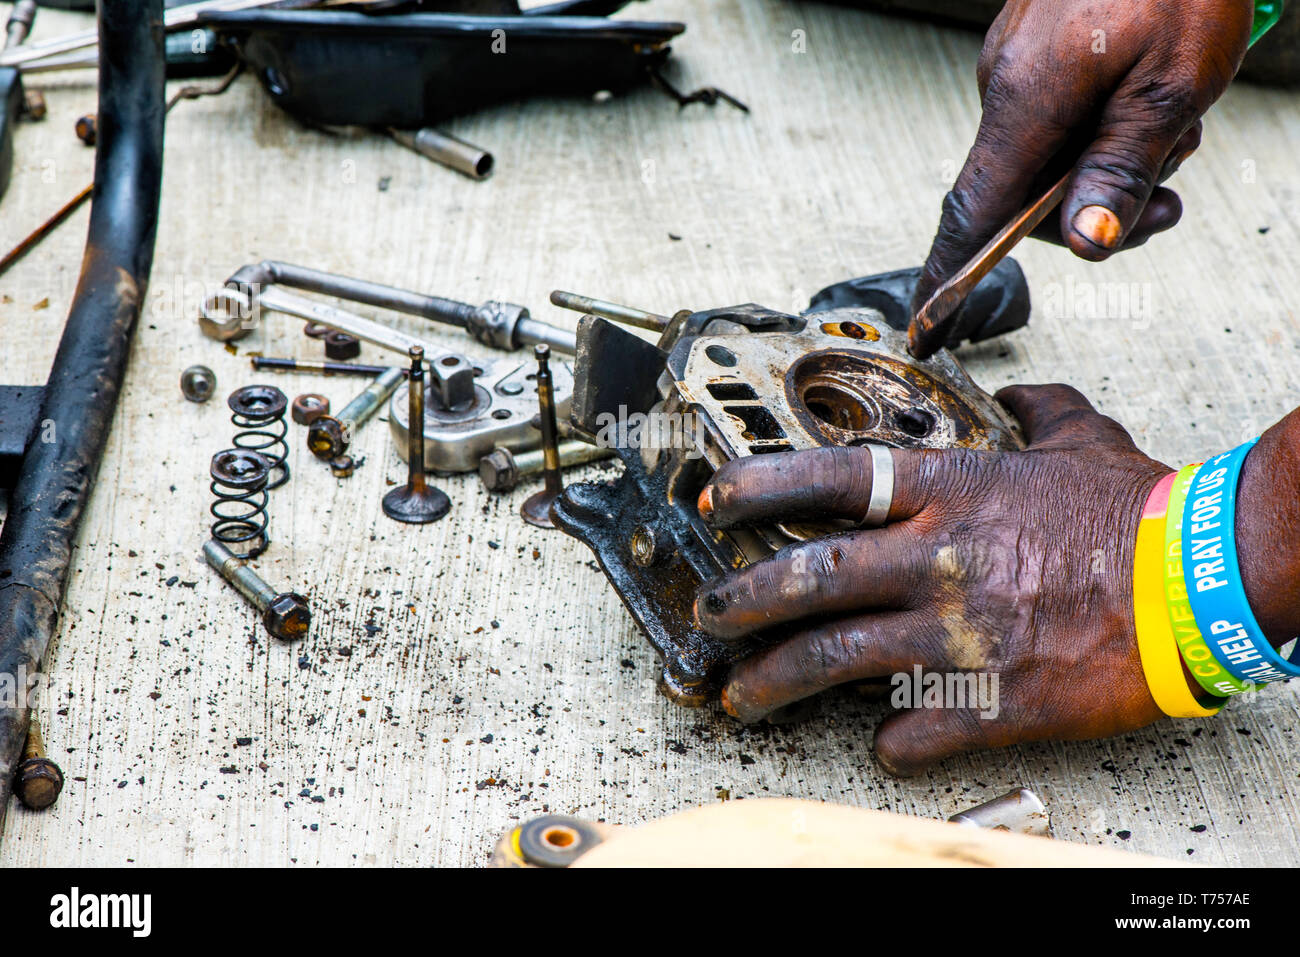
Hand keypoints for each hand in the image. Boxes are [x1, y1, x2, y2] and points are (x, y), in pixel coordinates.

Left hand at [693, 385, 1177, 775]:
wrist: (1210, 583)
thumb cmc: (1145, 514)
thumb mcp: (1084, 439)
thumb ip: (1036, 413)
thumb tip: (1017, 397)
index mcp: (952, 489)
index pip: (828, 478)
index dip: (758, 487)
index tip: (715, 500)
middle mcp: (939, 557)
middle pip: (807, 576)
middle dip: (740, 599)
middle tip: (707, 616)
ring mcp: (958, 632)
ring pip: (834, 659)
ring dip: (773, 681)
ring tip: (739, 697)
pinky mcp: (991, 699)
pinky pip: (910, 729)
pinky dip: (886, 740)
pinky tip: (878, 741)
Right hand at [909, 0, 1253, 358]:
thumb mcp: (1170, 90)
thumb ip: (1120, 172)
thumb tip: (1082, 244)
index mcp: (1027, 98)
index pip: (973, 210)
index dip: (950, 275)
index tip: (928, 325)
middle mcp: (1004, 82)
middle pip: (1022, 195)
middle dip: (1092, 212)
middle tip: (1166, 203)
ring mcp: (1014, 65)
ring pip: (1046, 159)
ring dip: (1109, 166)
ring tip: (1172, 129)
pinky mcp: (1032, 53)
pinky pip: (1054, 121)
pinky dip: (1100, 130)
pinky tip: (1145, 102)